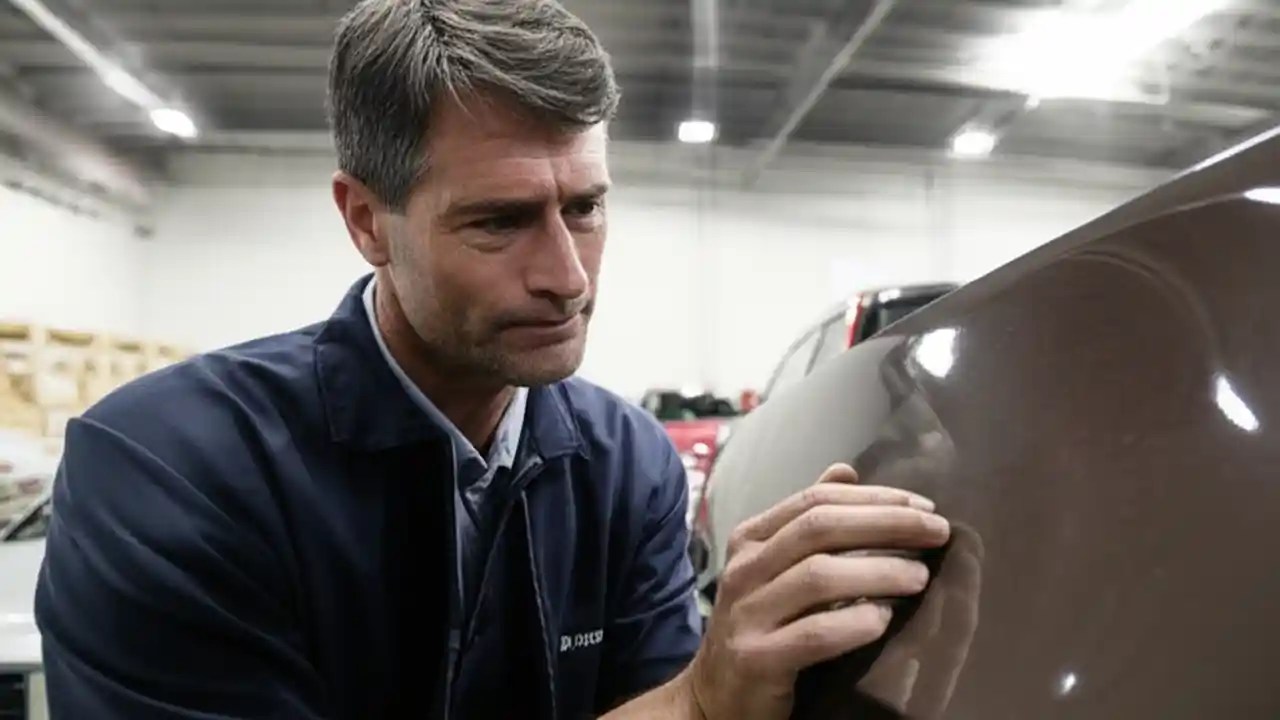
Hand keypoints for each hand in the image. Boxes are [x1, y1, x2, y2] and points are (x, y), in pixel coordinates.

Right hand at [688, 463, 950, 719]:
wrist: (715, 696)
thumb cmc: (759, 625)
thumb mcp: (774, 567)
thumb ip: (807, 522)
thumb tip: (846, 471)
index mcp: (750, 539)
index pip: (814, 500)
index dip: (872, 497)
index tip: (923, 506)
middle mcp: (744, 569)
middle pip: (819, 528)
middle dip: (886, 523)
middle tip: (937, 531)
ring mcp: (746, 614)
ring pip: (819, 577)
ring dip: (879, 571)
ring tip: (921, 576)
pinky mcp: (757, 659)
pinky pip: (815, 633)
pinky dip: (856, 622)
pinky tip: (884, 620)